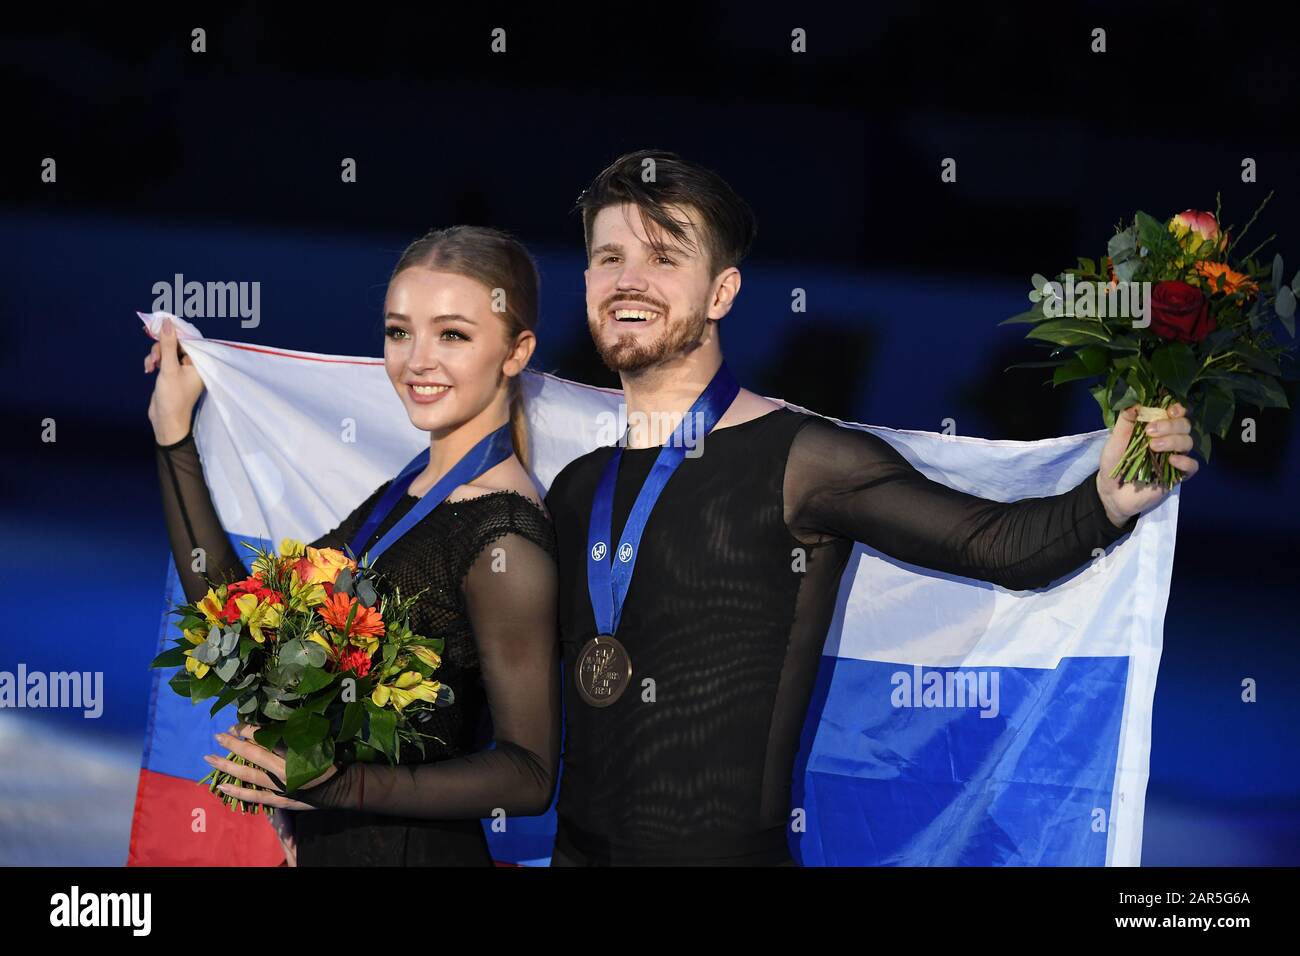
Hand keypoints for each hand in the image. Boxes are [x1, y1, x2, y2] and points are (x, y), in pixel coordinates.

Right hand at [145, 317, 205, 443]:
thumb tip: (167, 323)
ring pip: (167, 350)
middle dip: (162, 347)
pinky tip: (148, 369)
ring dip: (156, 355)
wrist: (165, 421)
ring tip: (151, 366)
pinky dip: (154, 361)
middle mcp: (194, 364)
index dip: (175, 330)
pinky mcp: (172, 373)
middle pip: (176, 343)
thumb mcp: (169, 368)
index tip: (160, 322)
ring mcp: (182, 369)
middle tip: (155, 357)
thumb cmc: (172, 397)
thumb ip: (169, 345)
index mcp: (200, 363)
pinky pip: (163, 359)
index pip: (189, 339)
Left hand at [206, 723, 337, 810]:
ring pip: (248, 775)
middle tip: (217, 736)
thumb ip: (294, 736)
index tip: (235, 725)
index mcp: (292, 753)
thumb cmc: (329, 761)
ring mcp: (278, 786)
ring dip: (227, 766)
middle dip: (233, 744)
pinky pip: (254, 796)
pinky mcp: (278, 800)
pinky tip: (222, 786)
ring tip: (209, 758)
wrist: (340, 787)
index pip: (265, 739)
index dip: (248, 731)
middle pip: (252, 755)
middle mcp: (282, 769)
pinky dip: (238, 792)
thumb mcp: (315, 742)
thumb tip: (272, 725)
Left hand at [1096, 401, 1199, 525]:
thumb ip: (1125, 422)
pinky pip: (1192, 466)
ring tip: (1153, 447)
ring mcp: (1175, 457)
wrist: (1112, 491)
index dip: (1176, 408)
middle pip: (1184, 425)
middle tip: (1150, 431)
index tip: (1168, 410)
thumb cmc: (1114, 462)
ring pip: (1188, 442)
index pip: (1175, 413)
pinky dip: (1185, 462)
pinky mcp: (1178, 475)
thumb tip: (1135, 403)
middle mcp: (1169, 439)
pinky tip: (1172, 461)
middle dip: (1170, 425)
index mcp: (1156, 427)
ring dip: (1173, 441)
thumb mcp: (1115, 440)